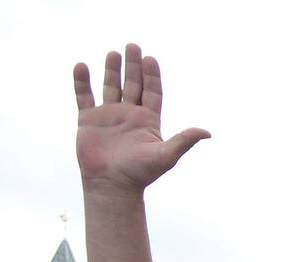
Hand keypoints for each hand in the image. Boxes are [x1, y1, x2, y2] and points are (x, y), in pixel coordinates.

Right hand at [74, 43, 209, 194]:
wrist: (112, 186)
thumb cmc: (140, 174)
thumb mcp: (166, 155)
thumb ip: (184, 140)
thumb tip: (207, 132)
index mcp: (148, 121)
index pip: (152, 92)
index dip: (152, 76)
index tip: (150, 58)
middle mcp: (129, 116)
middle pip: (133, 85)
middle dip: (133, 66)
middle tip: (133, 46)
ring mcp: (109, 117)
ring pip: (111, 87)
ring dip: (112, 70)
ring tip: (114, 53)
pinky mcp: (88, 120)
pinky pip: (84, 96)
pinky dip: (82, 82)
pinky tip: (83, 66)